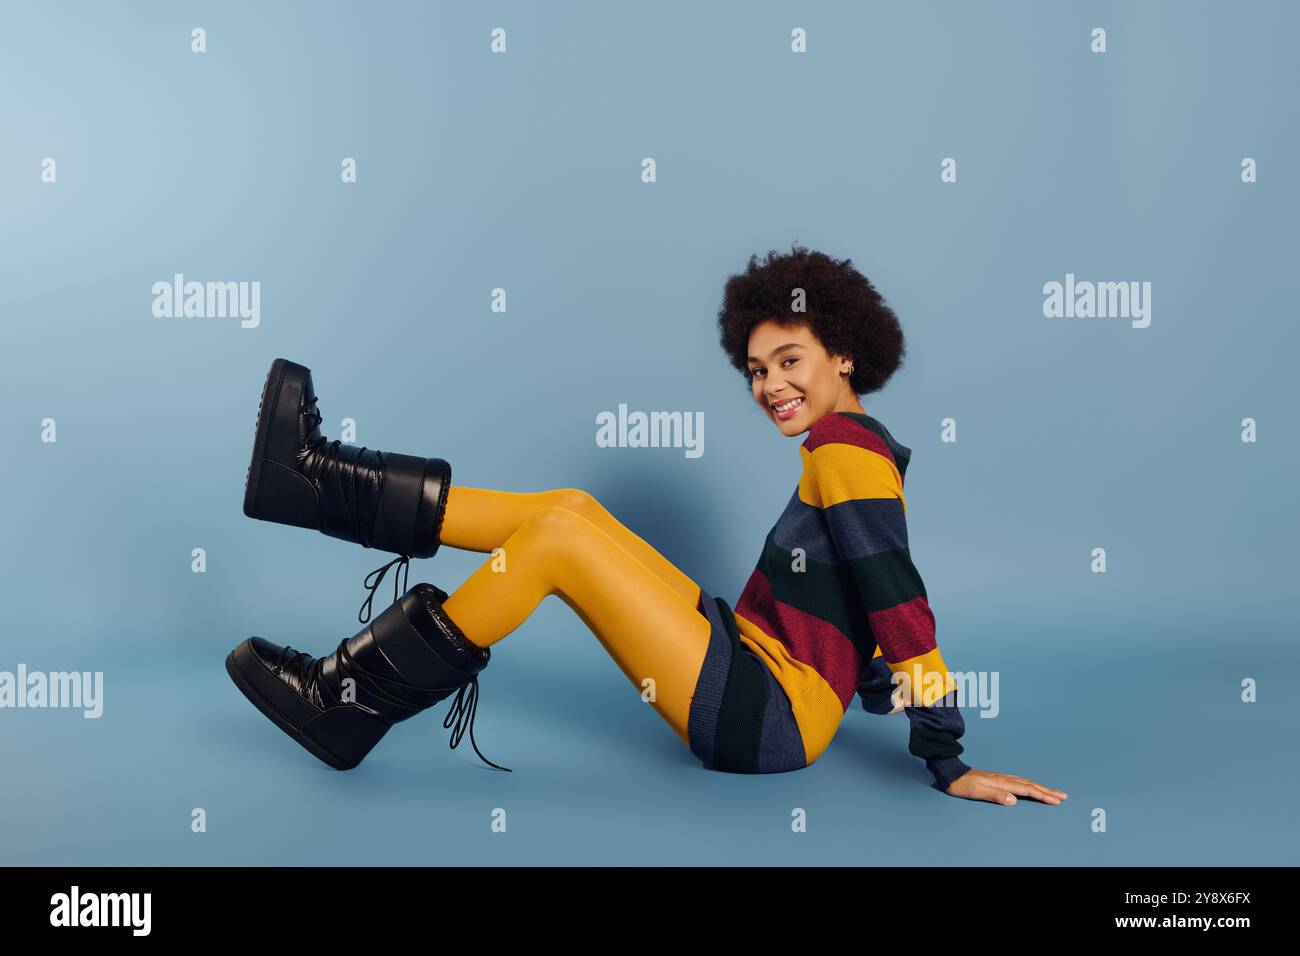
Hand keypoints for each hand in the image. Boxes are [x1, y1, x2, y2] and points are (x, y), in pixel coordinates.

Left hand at [944, 768, 1067, 805]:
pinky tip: (1033, 786)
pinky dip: (1031, 785)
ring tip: (1053, 792)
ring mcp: (1002, 778)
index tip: (1056, 800)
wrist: (951, 774)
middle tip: (1063, 796)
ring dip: (1041, 787)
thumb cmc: (962, 785)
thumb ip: (995, 795)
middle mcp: (1004, 778)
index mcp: (1001, 782)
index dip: (1042, 795)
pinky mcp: (999, 779)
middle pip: (1031, 785)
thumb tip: (1014, 800)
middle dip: (1048, 791)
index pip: (1026, 790)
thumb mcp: (976, 792)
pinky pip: (1020, 782)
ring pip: (1027, 782)